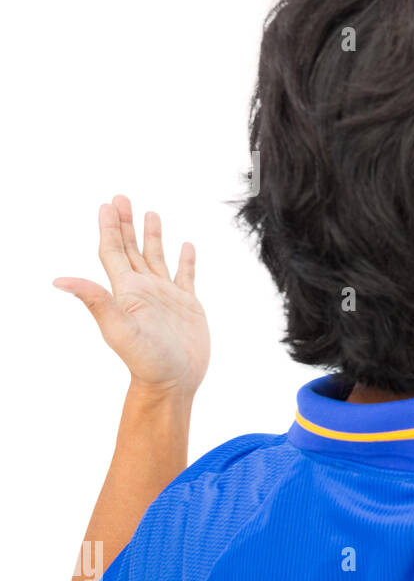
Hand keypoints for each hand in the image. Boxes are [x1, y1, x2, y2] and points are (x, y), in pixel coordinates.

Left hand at [53, 195, 209, 396]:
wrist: (174, 382)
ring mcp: (166, 296)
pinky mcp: (187, 305)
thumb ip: (95, 300)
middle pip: (132, 249)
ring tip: (151, 214)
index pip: (113, 251)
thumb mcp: (119, 329)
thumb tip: (59, 280)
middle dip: (126, 223)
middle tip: (121, 198)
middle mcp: (144, 290)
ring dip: (153, 236)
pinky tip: (186, 247)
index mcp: (127, 291)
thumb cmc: (146, 361)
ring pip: (157, 258)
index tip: (107, 205)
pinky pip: (185, 276)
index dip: (109, 228)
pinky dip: (186, 260)